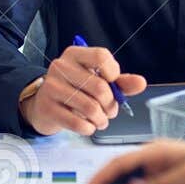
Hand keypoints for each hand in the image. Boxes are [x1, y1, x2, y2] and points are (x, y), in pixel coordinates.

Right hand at [19, 45, 147, 136]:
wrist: (44, 104)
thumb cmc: (75, 89)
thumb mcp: (97, 80)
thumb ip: (120, 82)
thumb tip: (141, 83)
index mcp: (75, 54)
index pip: (101, 56)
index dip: (113, 72)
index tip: (113, 83)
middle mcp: (61, 67)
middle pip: (99, 87)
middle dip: (110, 105)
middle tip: (109, 111)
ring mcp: (51, 87)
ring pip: (90, 108)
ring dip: (101, 120)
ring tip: (100, 120)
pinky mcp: (47, 108)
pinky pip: (78, 123)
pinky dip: (89, 129)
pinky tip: (88, 126)